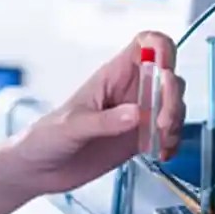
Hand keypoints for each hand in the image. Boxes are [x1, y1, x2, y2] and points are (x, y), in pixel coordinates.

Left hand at [3, 31, 185, 195]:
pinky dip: (173, 141)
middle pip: (168, 75)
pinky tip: (163, 153)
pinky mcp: (138, 137)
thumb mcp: (71, 127)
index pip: (145, 44)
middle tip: (161, 121)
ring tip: (161, 140)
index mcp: (110, 76)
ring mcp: (135, 114)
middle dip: (172, 96)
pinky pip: (168, 131)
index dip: (161, 48)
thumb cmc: (45, 138)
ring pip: (173, 103)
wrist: (38, 169)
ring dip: (176, 120)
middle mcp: (127, 91)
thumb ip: (104, 122)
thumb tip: (136, 114)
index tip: (165, 70)